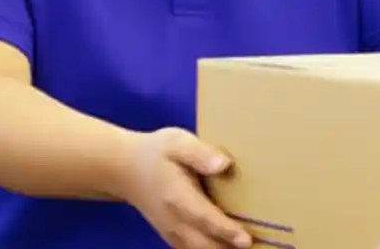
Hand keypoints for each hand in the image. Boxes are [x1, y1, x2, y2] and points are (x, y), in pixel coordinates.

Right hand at [120, 128, 251, 248]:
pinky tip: (227, 248)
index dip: (226, 231)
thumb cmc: (157, 153)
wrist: (125, 169)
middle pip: (203, 244)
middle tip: (254, 247)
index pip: (204, 218)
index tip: (246, 239)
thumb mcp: (177, 142)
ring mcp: (172, 232)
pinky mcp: (173, 236)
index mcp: (177, 197)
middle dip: (227, 248)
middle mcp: (174, 220)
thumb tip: (224, 164)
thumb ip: (200, 153)